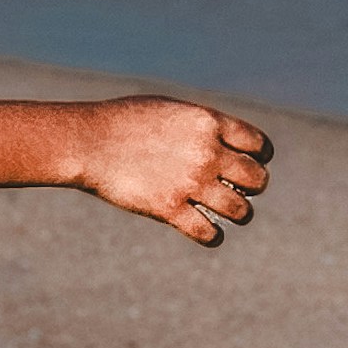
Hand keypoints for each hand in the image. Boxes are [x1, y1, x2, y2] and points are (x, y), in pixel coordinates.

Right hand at [75, 99, 272, 246]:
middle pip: (257, 180)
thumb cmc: (123, 122)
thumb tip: (222, 143)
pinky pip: (209, 233)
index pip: (260, 145)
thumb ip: (200, 127)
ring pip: (241, 211)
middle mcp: (206, 152)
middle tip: (237, 189)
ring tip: (225, 212)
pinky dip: (212, 236)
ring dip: (237, 214)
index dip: (260, 157)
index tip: (249, 163)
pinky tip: (204, 231)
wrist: (87, 141)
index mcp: (208, 123)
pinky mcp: (169, 209)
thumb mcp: (169, 111)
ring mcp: (190, 182)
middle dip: (252, 187)